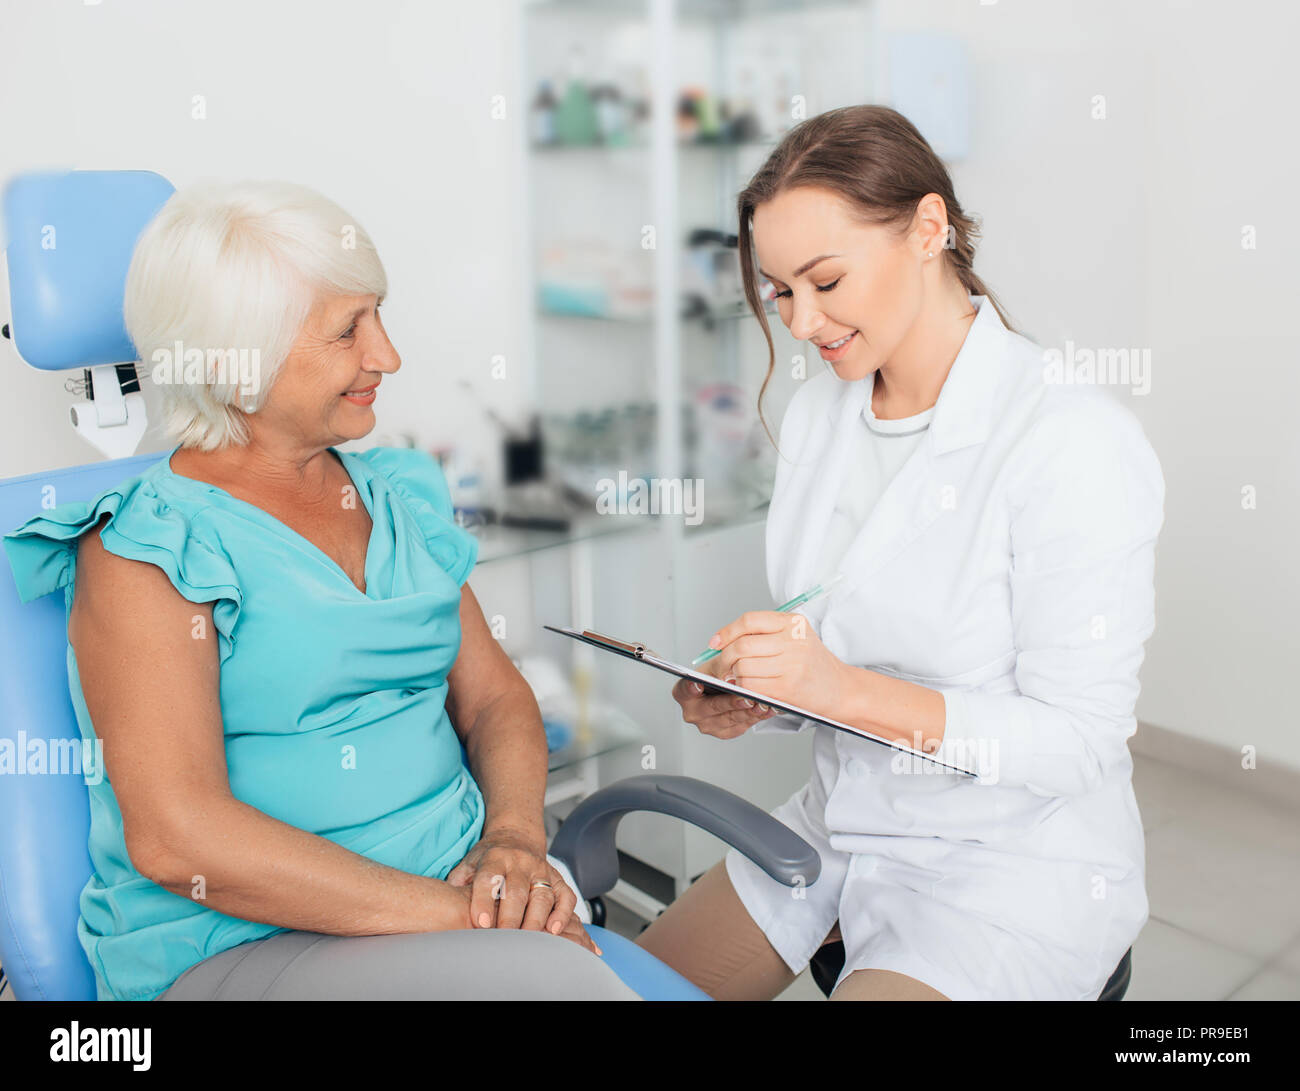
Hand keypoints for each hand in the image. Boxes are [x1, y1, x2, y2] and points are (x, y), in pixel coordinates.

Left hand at [446, 827, 584, 942]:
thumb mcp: (469, 862)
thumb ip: (458, 880)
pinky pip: (565, 896)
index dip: (484, 900)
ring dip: (536, 919)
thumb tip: (446, 903)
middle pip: (517, 891)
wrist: (516, 838)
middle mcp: (520, 862)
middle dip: (510, 917)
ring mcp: (541, 870)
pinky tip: (553, 930)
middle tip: (504, 940)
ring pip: (543, 895)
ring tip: (529, 941)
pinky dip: (562, 913)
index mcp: (495, 858)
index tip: (481, 923)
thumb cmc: (488, 859)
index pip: (489, 878)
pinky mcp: (557, 878)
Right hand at [671, 642, 778, 740]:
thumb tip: (731, 676)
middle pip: (712, 707)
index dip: (690, 688)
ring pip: (730, 719)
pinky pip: (742, 726)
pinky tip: (765, 709)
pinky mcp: (725, 732)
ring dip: (748, 711)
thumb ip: (721, 666)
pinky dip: (755, 717)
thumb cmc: (719, 674)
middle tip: (746, 697)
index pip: (684, 690)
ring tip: (761, 703)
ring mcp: (708, 724)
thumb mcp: (717, 663)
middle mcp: (693, 711)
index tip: (698, 685)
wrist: (729, 686)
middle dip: (731, 702)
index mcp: (684, 693)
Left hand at [707, 610, 849, 717]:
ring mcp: (791, 663)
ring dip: (734, 676)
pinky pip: (750, 685)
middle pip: (742, 646)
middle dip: (724, 659)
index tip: (715, 643)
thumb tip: (723, 642)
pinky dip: (742, 689)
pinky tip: (747, 689)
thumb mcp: (796, 638)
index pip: (749, 621)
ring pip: (743, 667)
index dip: (726, 632)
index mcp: (793, 622)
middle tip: (722, 667)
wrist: (842, 690)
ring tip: (738, 679)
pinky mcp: (787, 687)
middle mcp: (793, 640)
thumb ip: (765, 635)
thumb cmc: (814, 665)